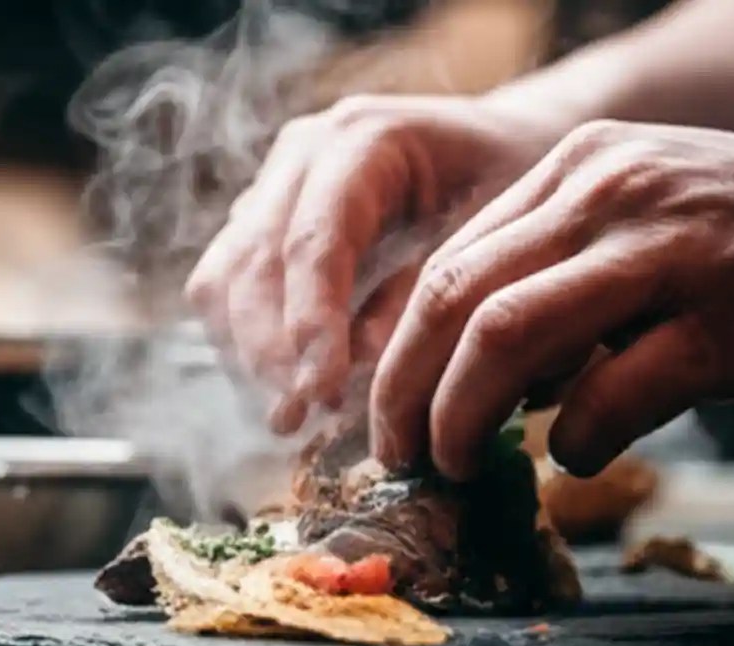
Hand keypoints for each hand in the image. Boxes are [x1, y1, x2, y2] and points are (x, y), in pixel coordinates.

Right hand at [184, 94, 567, 431]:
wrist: (506, 142)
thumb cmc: (511, 180)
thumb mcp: (495, 231)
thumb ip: (430, 291)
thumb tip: (365, 363)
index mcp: (364, 138)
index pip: (314, 240)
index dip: (309, 323)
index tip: (320, 395)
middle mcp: (304, 153)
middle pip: (252, 260)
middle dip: (269, 349)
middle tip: (301, 419)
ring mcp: (276, 183)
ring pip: (223, 276)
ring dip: (247, 351)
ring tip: (291, 416)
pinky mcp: (264, 218)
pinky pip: (227, 286)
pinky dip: (246, 342)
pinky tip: (285, 390)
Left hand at [370, 120, 733, 479]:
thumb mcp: (654, 235)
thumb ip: (569, 293)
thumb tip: (491, 386)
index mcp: (582, 169)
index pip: (451, 262)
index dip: (403, 350)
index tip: (393, 413)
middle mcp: (610, 193)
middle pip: (454, 297)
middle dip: (405, 390)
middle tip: (399, 456)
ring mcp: (669, 249)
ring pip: (507, 335)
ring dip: (462, 416)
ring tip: (457, 467)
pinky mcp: (729, 318)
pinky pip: (612, 391)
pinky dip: (574, 440)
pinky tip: (578, 458)